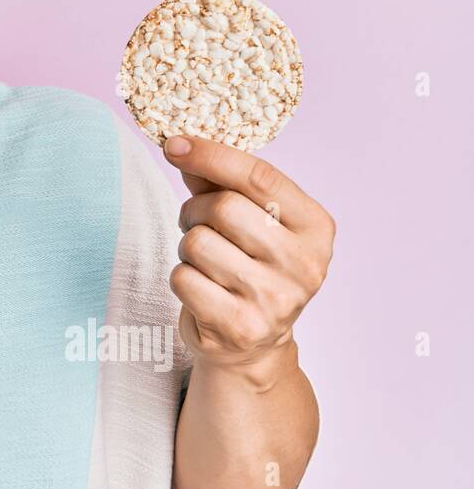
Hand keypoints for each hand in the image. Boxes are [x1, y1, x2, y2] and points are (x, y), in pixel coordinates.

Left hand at [162, 135, 335, 379]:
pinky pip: (183, 278)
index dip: (211, 155)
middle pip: (223, 208)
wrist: (252, 344)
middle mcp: (304, 264)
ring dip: (186, 247)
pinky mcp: (240, 327)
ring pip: (197, 243)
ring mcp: (276, 299)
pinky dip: (181, 278)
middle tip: (196, 224)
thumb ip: (219, 183)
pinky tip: (201, 289)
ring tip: (204, 261)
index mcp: (316, 227)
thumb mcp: (249, 220)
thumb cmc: (248, 267)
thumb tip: (181, 147)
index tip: (173, 144)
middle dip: (194, 211)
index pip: (259, 177)